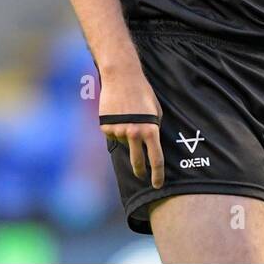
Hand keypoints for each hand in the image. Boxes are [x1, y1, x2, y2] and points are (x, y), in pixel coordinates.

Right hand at [99, 59, 164, 187]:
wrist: (122, 78)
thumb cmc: (143, 93)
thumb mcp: (155, 111)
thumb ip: (153, 129)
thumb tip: (150, 145)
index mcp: (150, 130)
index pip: (156, 159)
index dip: (157, 174)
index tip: (158, 185)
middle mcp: (134, 133)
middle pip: (138, 161)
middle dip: (140, 171)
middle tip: (142, 176)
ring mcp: (118, 131)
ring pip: (125, 144)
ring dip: (128, 137)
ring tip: (129, 117)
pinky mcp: (106, 128)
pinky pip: (113, 136)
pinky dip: (117, 130)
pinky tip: (118, 115)